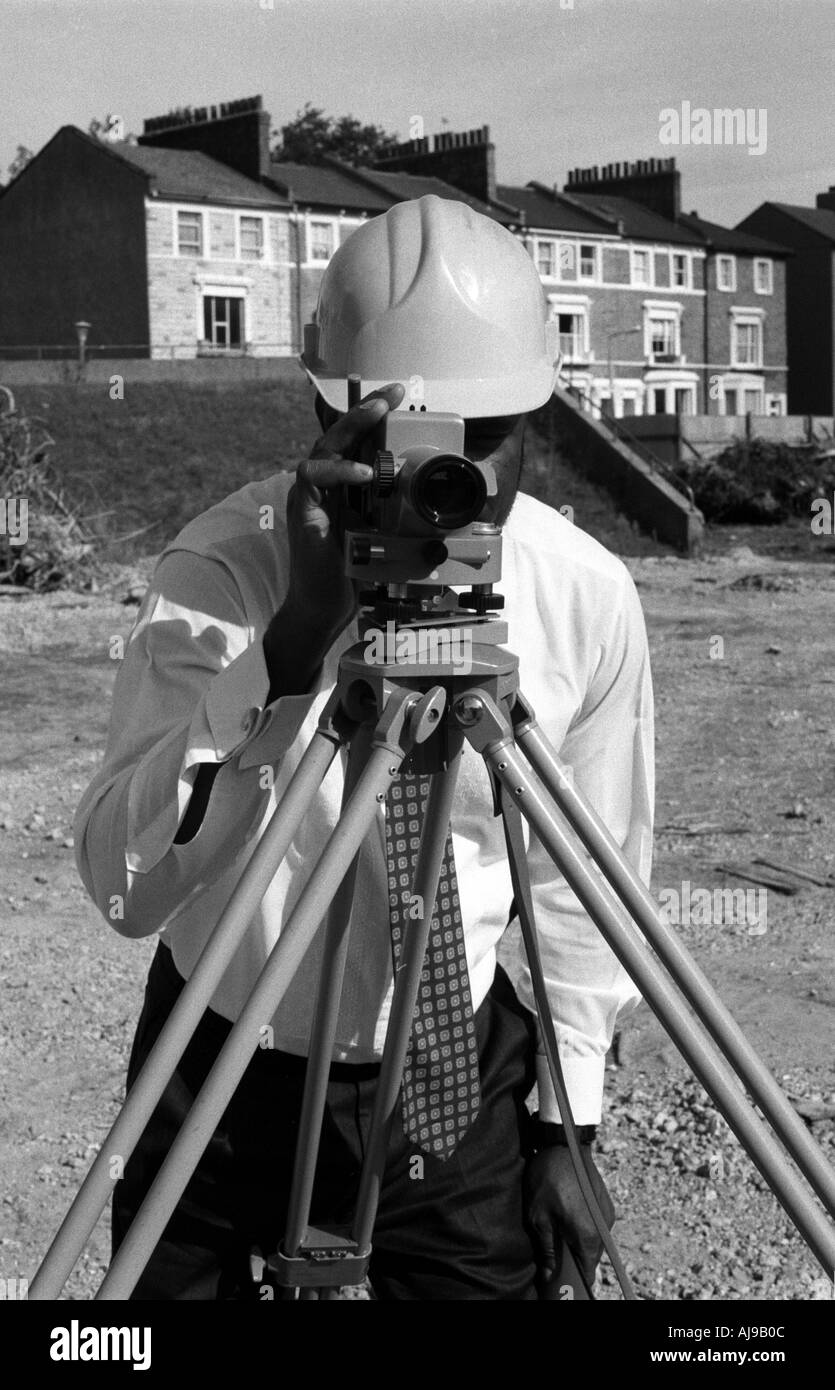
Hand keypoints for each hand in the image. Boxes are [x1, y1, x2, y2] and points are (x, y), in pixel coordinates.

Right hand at [282, 382, 404, 641]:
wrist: (324, 607)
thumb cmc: (354, 572)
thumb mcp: (385, 533)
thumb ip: (397, 511)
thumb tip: (435, 498)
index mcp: (342, 487)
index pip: (355, 442)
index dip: (374, 417)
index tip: (399, 395)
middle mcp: (323, 485)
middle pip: (338, 434)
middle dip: (367, 409)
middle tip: (393, 392)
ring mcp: (310, 495)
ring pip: (324, 446)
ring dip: (352, 427)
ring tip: (378, 414)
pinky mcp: (302, 510)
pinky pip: (313, 476)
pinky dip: (339, 470)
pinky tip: (363, 473)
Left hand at [523, 1145, 615, 1291]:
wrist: (565, 1142)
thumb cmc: (549, 1178)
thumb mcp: (539, 1215)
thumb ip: (547, 1249)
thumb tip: (548, 1275)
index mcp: (588, 1236)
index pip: (587, 1274)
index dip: (573, 1283)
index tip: (558, 1284)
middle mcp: (603, 1229)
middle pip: (590, 1260)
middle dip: (572, 1263)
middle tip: (553, 1260)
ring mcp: (607, 1216)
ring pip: (593, 1243)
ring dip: (577, 1245)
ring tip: (556, 1234)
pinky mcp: (605, 1205)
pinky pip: (595, 1227)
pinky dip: (583, 1230)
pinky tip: (566, 1219)